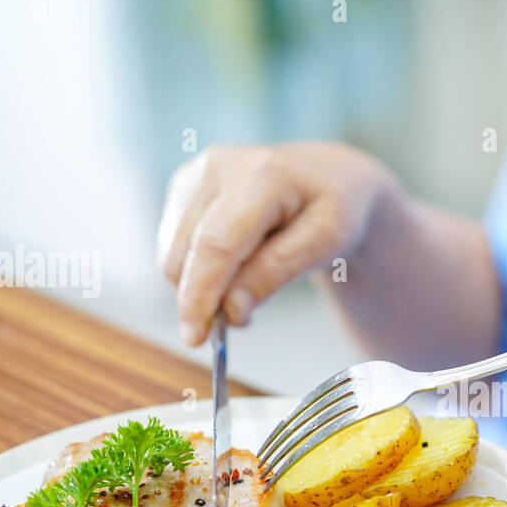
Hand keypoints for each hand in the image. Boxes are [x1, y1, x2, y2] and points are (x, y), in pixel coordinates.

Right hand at [158, 142, 398, 344]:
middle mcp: (217, 167)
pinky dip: (197, 268)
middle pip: (185, 252)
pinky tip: (235, 263)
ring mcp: (195, 174)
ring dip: (201, 285)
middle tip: (241, 320)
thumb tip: (229, 309)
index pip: (216, 244)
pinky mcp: (183, 187)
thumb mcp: (327, 242)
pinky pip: (174, 245)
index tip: (195, 338)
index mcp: (260, 175)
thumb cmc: (335, 209)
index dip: (200, 295)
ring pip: (172, 252)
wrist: (327, 177)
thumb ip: (277, 272)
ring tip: (249, 284)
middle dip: (201, 299)